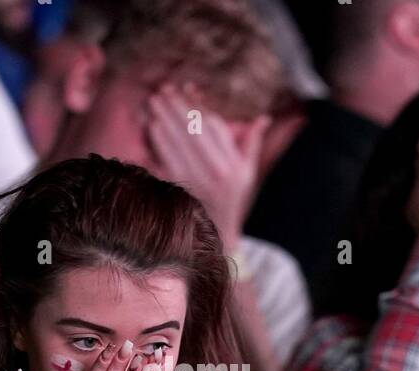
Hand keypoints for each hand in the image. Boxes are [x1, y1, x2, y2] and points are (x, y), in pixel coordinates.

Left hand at [145, 83, 268, 250]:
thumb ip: (252, 143)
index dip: (199, 106)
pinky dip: (159, 141)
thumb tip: (264, 118)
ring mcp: (196, 180)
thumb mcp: (248, 172)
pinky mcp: (180, 188)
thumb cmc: (232, 197)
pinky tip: (154, 126)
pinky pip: (167, 158)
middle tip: (164, 90)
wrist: (217, 232)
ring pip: (178, 142)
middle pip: (194, 131)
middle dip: (178, 107)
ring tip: (155, 101)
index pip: (215, 127)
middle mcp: (216, 172)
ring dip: (165, 119)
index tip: (187, 90)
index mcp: (234, 165)